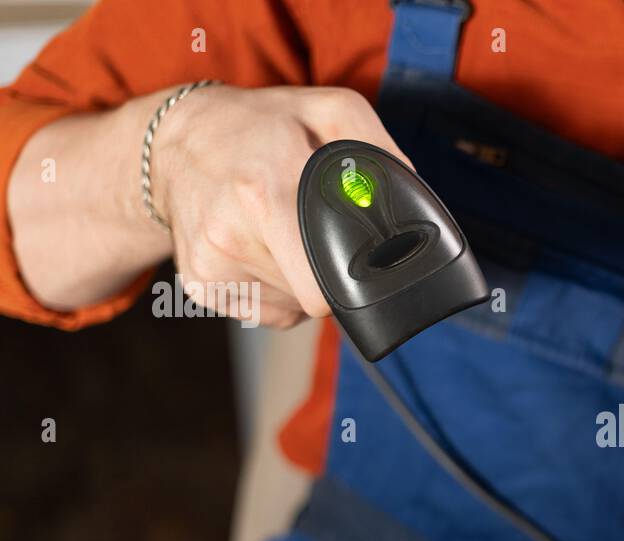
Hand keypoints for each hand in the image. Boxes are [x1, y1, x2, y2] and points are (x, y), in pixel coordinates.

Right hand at [148, 85, 411, 327]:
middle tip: (320, 234)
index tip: (357, 255)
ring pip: (294, 307)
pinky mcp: (200, 285)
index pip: (324, 287)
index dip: (353, 278)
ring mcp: (211, 266)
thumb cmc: (261, 125)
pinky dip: (278, 288)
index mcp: (264, 193)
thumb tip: (413, 202)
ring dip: (303, 279)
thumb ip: (378, 151)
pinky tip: (265, 248)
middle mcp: (229, 235)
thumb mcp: (328, 110)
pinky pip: (268, 311)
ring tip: (285, 232)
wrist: (173, 137)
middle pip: (315, 300)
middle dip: (330, 277)